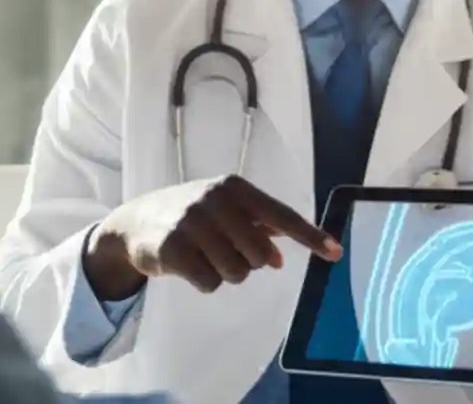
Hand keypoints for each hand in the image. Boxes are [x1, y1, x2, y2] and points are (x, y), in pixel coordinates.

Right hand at [83, 175, 341, 299]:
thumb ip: (256, 227)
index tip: (335, 252)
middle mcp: (215, 200)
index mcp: (234, 188)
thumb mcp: (225, 208)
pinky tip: (190, 266)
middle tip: (228, 252)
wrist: (136, 220)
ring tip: (207, 257)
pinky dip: (206, 282)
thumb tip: (279, 257)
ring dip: (226, 273)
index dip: (310, 236)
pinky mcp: (172, 249)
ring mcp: (192, 223)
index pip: (281, 215)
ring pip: (237, 272)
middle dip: (249, 262)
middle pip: (260, 255)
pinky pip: (211, 283)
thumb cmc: (193, 214)